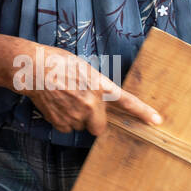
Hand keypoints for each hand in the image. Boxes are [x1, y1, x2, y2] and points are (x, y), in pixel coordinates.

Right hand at [17, 44, 161, 136]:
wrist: (32, 68)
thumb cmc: (58, 62)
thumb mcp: (85, 68)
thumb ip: (97, 86)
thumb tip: (101, 99)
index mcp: (99, 86)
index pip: (127, 102)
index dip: (143, 113)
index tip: (157, 121)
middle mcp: (91, 104)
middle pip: (99, 127)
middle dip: (94, 121)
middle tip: (81, 106)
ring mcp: (76, 115)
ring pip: (81, 126)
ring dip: (77, 118)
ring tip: (64, 99)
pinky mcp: (61, 122)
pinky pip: (67, 128)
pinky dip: (63, 120)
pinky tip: (56, 105)